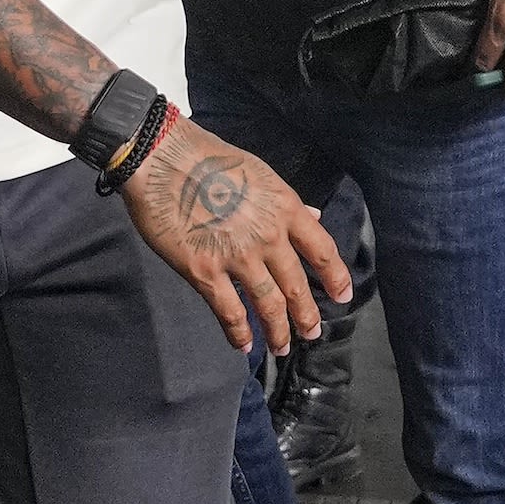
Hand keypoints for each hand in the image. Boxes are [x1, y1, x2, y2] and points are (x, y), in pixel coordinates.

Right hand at [123, 115, 351, 355]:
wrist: (161, 158)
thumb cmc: (207, 157)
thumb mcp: (257, 172)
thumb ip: (285, 201)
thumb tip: (315, 214)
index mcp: (284, 208)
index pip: (322, 250)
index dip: (336, 277)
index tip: (343, 296)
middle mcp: (268, 236)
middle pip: (297, 286)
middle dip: (307, 315)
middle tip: (312, 332)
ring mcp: (238, 256)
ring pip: (268, 305)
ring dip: (278, 331)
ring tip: (282, 346)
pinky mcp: (205, 271)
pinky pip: (229, 311)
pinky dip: (239, 332)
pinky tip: (243, 344)